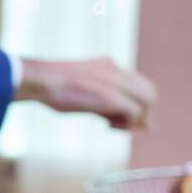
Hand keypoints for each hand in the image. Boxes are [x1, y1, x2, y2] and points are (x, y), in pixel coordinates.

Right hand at [16, 57, 155, 129]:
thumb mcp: (79, 92)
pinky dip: (128, 123)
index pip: (137, 84)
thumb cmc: (51, 88)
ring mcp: (116, 83)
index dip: (135, 103)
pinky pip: (134, 111)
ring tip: (115, 126)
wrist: (41, 81)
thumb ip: (97, 102)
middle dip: (143, 112)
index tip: (117, 119)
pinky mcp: (111, 97)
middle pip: (149, 91)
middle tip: (121, 126)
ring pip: (147, 100)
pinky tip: (109, 126)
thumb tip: (112, 118)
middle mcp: (117, 71)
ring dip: (138, 118)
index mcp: (109, 66)